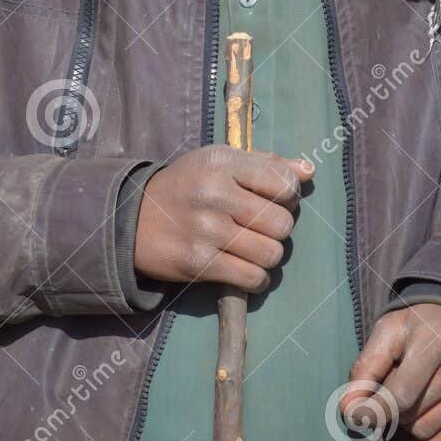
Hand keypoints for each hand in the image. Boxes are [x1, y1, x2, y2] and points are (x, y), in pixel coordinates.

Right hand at [133, 144, 313, 293]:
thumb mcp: (219, 162)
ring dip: (267, 256)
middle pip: (282, 223)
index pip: (285, 185)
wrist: (132, 219)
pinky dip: (256, 278)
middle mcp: (215, 194)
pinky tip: (245, 268)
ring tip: (251, 248)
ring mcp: (207, 230)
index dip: (288, 197)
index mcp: (223, 163)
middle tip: (258, 227)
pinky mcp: (199, 263)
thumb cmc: (185, 186)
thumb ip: (265, 164)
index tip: (271, 201)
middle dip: (276, 229)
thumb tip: (308, 171)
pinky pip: (252, 278)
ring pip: (272, 253)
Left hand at [339, 303, 440, 440]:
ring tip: (406, 404)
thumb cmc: (418, 326)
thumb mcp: (387, 333)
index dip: (373, 412)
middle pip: (412, 415)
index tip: (354, 417)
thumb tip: (350, 410)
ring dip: (407, 427)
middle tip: (388, 394)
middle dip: (390, 412)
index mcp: (434, 341)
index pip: (400, 395)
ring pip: (428, 431)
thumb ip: (365, 369)